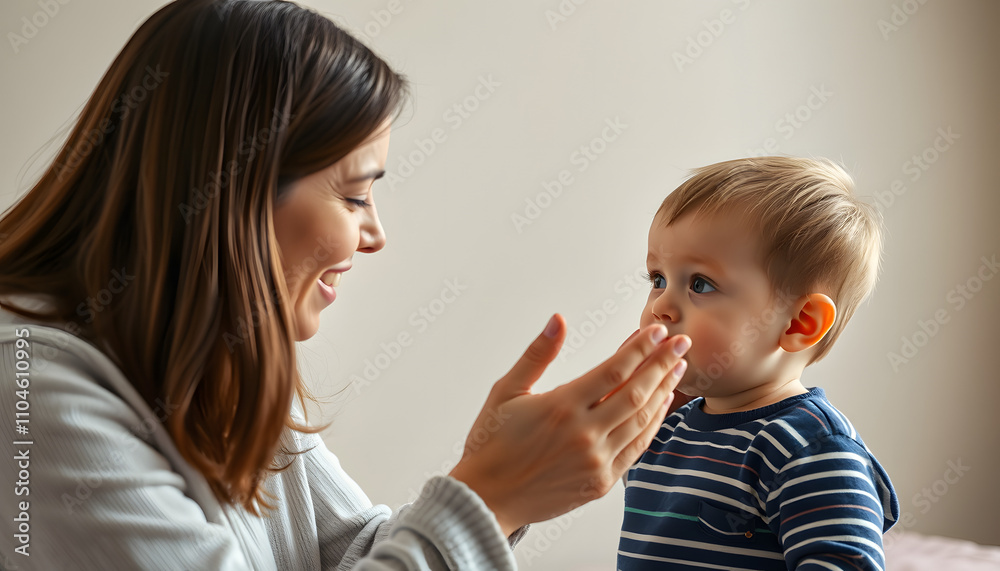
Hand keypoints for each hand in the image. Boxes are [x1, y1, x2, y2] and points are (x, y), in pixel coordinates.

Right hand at [448, 314, 689, 535]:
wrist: (486, 499)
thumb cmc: (492, 443)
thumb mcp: (507, 390)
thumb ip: (538, 354)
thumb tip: (558, 320)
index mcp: (561, 407)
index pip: (614, 370)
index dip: (640, 348)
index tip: (657, 331)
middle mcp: (584, 434)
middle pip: (637, 392)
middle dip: (663, 363)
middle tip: (681, 342)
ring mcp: (595, 461)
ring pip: (641, 420)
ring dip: (663, 391)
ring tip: (678, 368)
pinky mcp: (600, 482)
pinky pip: (637, 448)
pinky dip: (653, 424)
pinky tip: (661, 404)